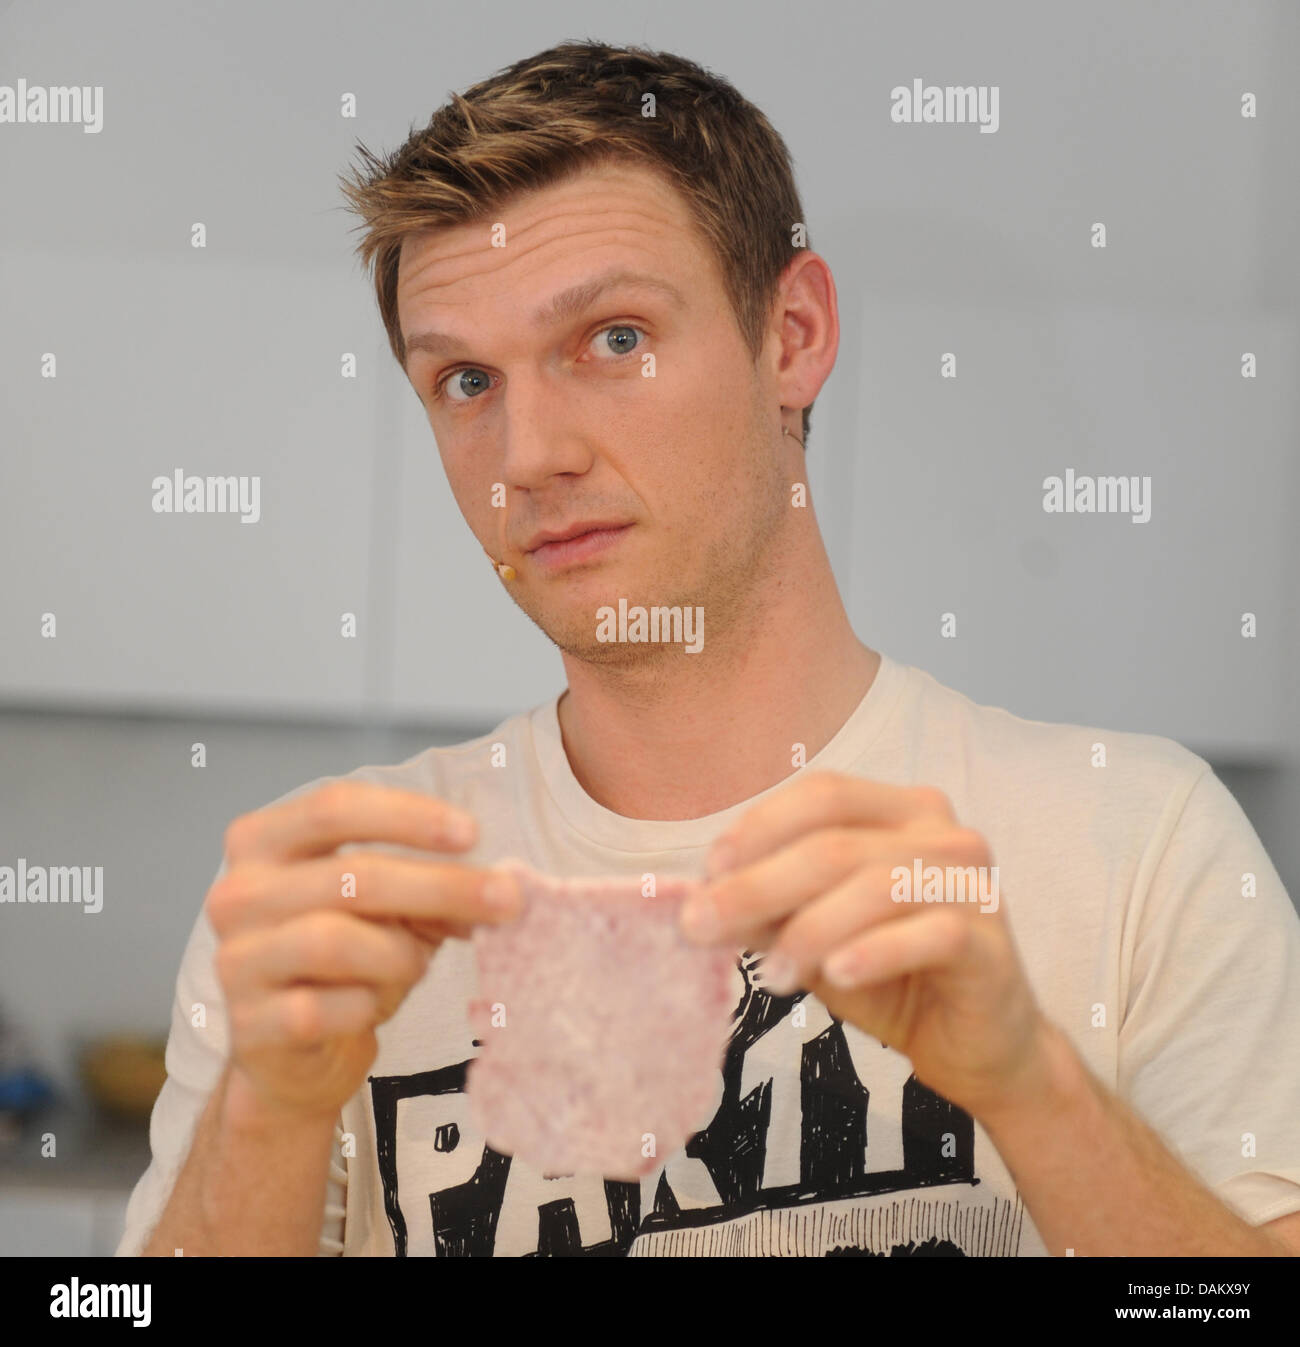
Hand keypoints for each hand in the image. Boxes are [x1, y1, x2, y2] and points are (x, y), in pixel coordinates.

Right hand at [207, 781, 521, 1119]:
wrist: (295, 1053)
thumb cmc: (344, 961)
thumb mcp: (389, 909)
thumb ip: (432, 886)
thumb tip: (498, 886)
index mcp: (263, 841)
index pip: (334, 807)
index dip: (408, 817)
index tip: (472, 834)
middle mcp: (237, 893)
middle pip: (350, 875)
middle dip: (441, 886)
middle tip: (507, 899)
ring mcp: (236, 959)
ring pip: (335, 941)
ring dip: (399, 954)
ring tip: (416, 964)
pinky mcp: (248, 1024)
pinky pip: (323, 1008)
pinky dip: (365, 1005)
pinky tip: (371, 1006)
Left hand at [679, 771, 1050, 1119]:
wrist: (976, 1047)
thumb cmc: (893, 977)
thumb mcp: (814, 936)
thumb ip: (767, 910)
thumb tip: (700, 899)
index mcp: (902, 811)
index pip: (822, 795)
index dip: (758, 828)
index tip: (707, 873)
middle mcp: (942, 834)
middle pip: (835, 843)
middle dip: (757, 884)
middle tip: (701, 925)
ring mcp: (973, 885)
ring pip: (875, 885)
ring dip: (808, 930)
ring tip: (769, 975)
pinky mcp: (991, 944)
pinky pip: (929, 934)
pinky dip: (874, 951)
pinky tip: (835, 975)